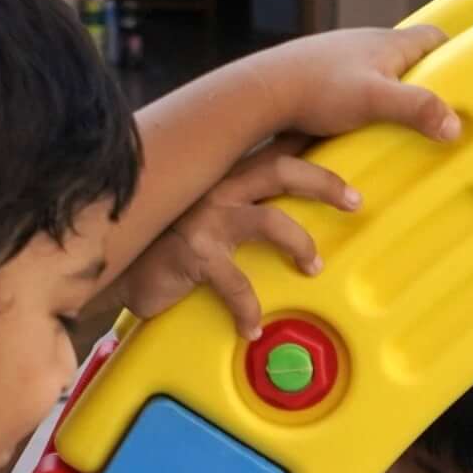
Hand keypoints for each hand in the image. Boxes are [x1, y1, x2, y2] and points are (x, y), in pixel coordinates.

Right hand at [123, 143, 356, 333]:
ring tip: (313, 268)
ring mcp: (205, 217)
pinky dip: (249, 309)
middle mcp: (217, 187)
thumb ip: (245, 207)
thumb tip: (293, 217)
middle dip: (324, 183)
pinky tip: (253, 329)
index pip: (277, 148)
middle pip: (282, 168)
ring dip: (301, 244)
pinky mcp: (195, 253)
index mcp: (226, 175)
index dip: (313, 143)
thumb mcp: (210, 218)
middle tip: (355, 201)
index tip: (350, 145)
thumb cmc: (170, 245)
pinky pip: (236, 283)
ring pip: (271, 219)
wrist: (118, 269)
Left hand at [268, 20, 460, 153]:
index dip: (454, 54)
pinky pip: (358, 84)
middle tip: (441, 107)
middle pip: (410, 56)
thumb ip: (417, 109)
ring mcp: (344, 58)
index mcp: (388, 42)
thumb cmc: (318, 89)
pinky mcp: (324, 75)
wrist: (263, 90)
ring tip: (405, 120)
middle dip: (428, 78)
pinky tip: (365, 123)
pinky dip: (369, 100)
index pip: (433, 37)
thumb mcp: (375, 100)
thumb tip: (456, 126)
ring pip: (383, 70)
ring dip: (397, 91)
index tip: (467, 78)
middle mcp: (367, 43)